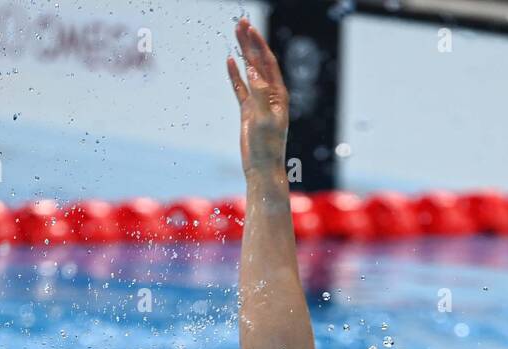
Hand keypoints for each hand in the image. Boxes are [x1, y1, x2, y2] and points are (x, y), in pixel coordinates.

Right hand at [227, 18, 287, 176]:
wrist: (262, 167)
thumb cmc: (267, 147)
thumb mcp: (264, 118)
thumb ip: (259, 93)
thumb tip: (252, 70)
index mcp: (278, 94)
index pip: (268, 63)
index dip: (259, 44)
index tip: (249, 29)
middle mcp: (270, 95)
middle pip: (259, 62)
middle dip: (250, 42)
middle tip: (240, 23)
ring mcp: (258, 102)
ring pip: (249, 72)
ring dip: (243, 53)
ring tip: (236, 34)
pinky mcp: (248, 111)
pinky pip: (240, 88)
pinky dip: (235, 74)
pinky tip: (230, 62)